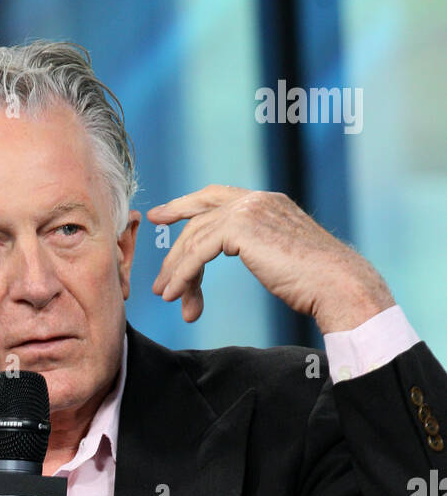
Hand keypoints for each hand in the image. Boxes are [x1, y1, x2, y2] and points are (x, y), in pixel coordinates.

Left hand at [147, 185, 393, 333]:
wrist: (336, 284)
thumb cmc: (316, 282)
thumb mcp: (280, 256)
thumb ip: (257, 246)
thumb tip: (242, 253)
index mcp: (266, 201)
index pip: (214, 196)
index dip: (185, 205)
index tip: (160, 216)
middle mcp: (256, 199)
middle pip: (198, 220)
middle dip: (175, 252)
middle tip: (160, 282)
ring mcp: (248, 210)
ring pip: (195, 239)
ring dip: (178, 273)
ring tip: (167, 298)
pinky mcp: (241, 228)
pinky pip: (197, 252)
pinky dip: (182, 275)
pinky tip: (174, 296)